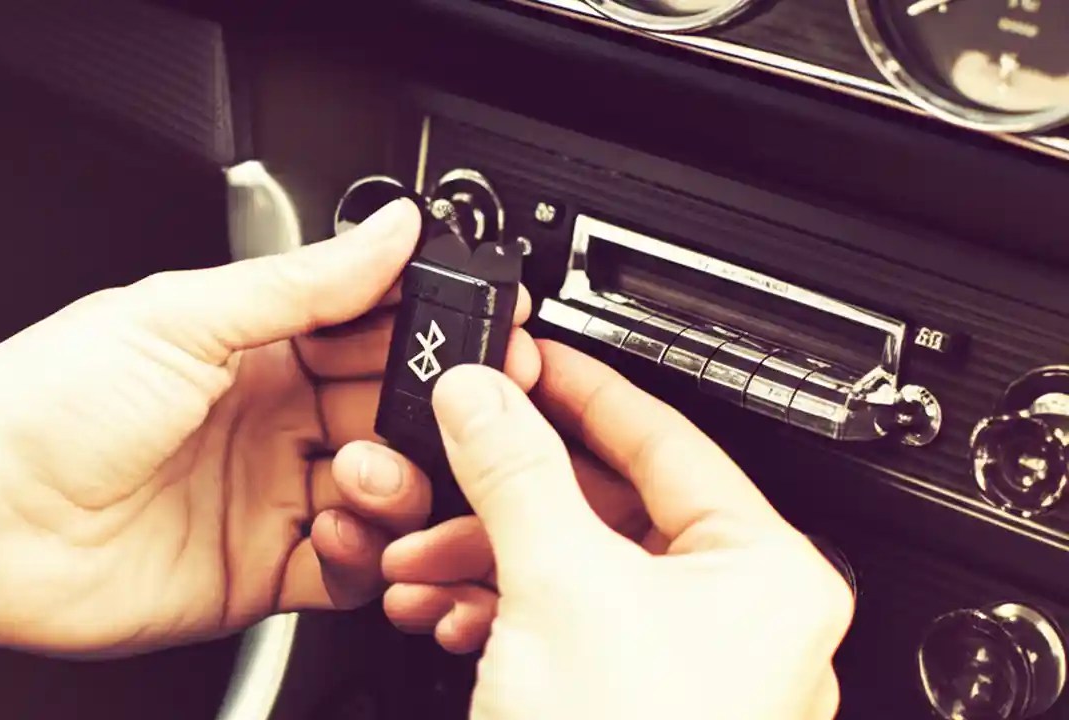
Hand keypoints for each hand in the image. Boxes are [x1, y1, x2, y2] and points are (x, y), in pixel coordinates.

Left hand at [0, 198, 539, 655]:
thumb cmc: (47, 406)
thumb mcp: (185, 317)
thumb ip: (305, 282)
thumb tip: (391, 229)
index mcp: (252, 349)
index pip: (367, 333)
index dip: (425, 336)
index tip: (475, 338)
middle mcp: (266, 422)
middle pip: (385, 415)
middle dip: (425, 415)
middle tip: (446, 414)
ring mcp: (264, 498)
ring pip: (380, 494)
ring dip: (397, 487)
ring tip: (363, 475)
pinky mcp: (259, 571)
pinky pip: (345, 570)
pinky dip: (365, 558)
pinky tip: (342, 532)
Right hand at [360, 342, 853, 719]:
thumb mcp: (559, 586)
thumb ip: (515, 473)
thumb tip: (485, 396)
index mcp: (764, 574)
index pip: (667, 438)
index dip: (584, 390)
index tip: (528, 360)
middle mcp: (734, 621)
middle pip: (606, 510)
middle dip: (508, 494)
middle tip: (450, 459)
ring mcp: (679, 672)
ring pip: (572, 574)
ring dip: (486, 557)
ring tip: (422, 555)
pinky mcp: (625, 709)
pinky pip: (560, 631)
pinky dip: (497, 615)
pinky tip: (444, 611)